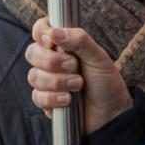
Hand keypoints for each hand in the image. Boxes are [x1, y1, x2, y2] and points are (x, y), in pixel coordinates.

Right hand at [26, 17, 131, 134]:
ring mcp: (47, 82)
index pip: (40, 30)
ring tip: (78, 85)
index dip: (41, 32)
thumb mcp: (99, 57)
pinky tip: (68, 100)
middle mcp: (51, 62)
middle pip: (32, 53)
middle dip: (52, 61)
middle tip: (74, 66)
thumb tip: (54, 31)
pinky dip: (53, 98)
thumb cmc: (106, 82)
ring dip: (57, 81)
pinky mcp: (46, 102)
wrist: (112, 113)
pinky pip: (37, 97)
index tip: (51, 40)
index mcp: (63, 46)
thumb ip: (79, 40)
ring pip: (34, 76)